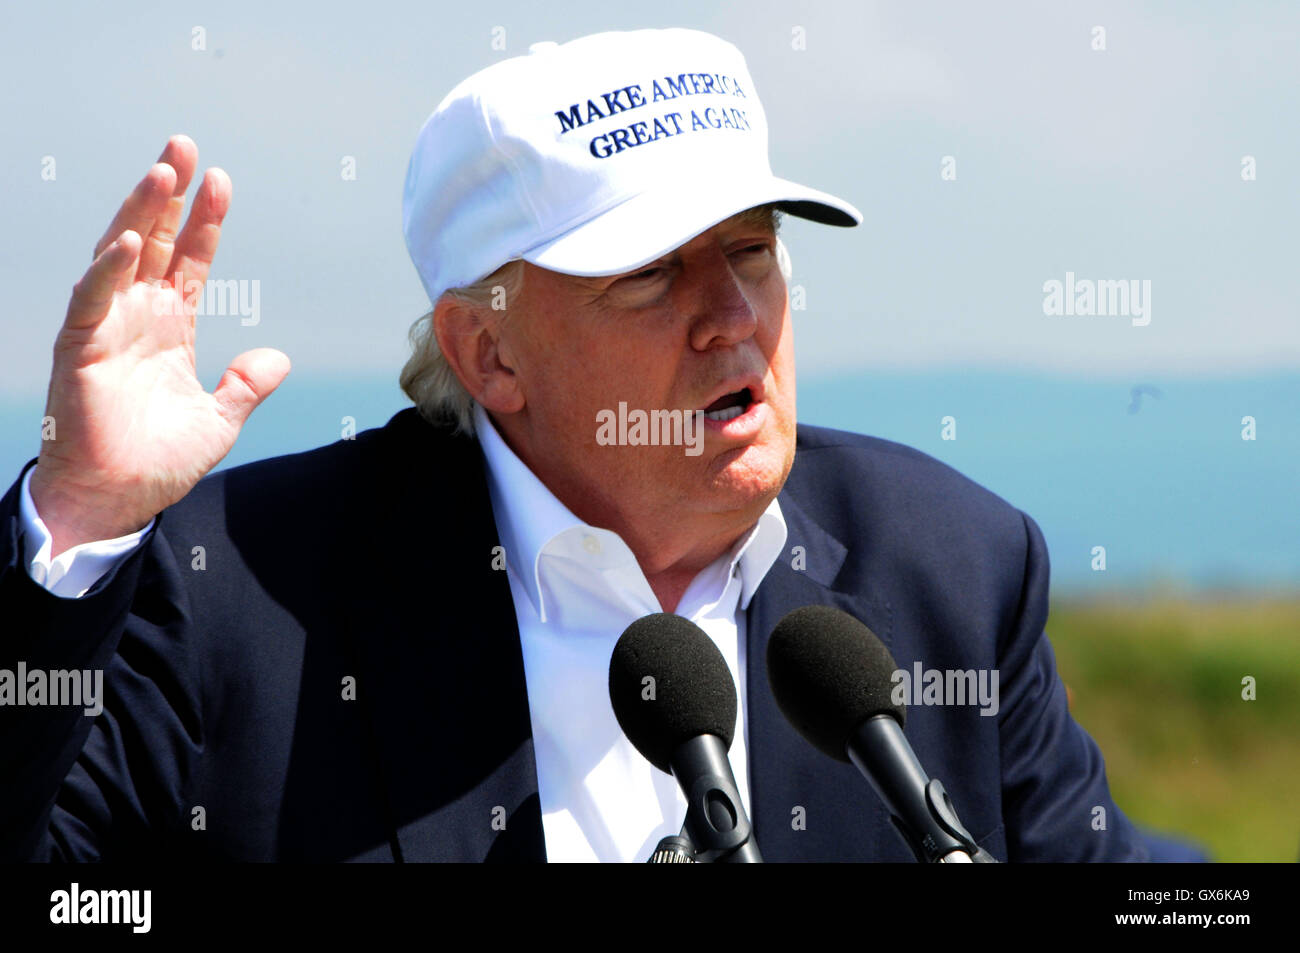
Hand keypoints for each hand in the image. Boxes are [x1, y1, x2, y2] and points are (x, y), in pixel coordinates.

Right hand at [30, 135, 290, 556]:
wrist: (115, 502)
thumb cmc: (157, 461)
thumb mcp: (219, 419)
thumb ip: (246, 385)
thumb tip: (278, 357)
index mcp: (169, 327)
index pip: (189, 261)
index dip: (204, 222)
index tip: (222, 180)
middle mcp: (136, 318)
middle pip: (154, 241)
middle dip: (168, 193)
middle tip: (184, 144)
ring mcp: (105, 329)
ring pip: (121, 256)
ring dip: (140, 213)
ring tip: (162, 170)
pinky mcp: (79, 350)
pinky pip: (93, 301)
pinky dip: (110, 270)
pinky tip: (130, 240)